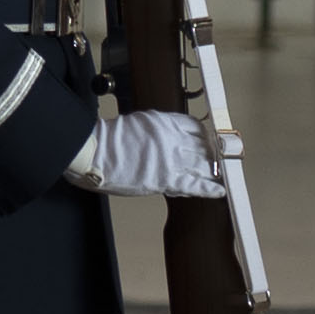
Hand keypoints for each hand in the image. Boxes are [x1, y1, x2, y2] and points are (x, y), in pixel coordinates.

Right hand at [66, 107, 227, 196]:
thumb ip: (159, 129)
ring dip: (213, 171)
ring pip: (203, 165)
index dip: (206, 135)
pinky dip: (209, 189)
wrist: (94, 154)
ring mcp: (170, 160)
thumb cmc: (109, 140)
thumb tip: (171, 137)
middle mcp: (172, 139)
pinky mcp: (165, 180)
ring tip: (221, 175)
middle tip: (219, 160)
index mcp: (165, 122)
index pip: (196, 127)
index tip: (210, 141)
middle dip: (213, 154)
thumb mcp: (139, 123)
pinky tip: (219, 191)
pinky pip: (194, 185)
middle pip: (203, 146)